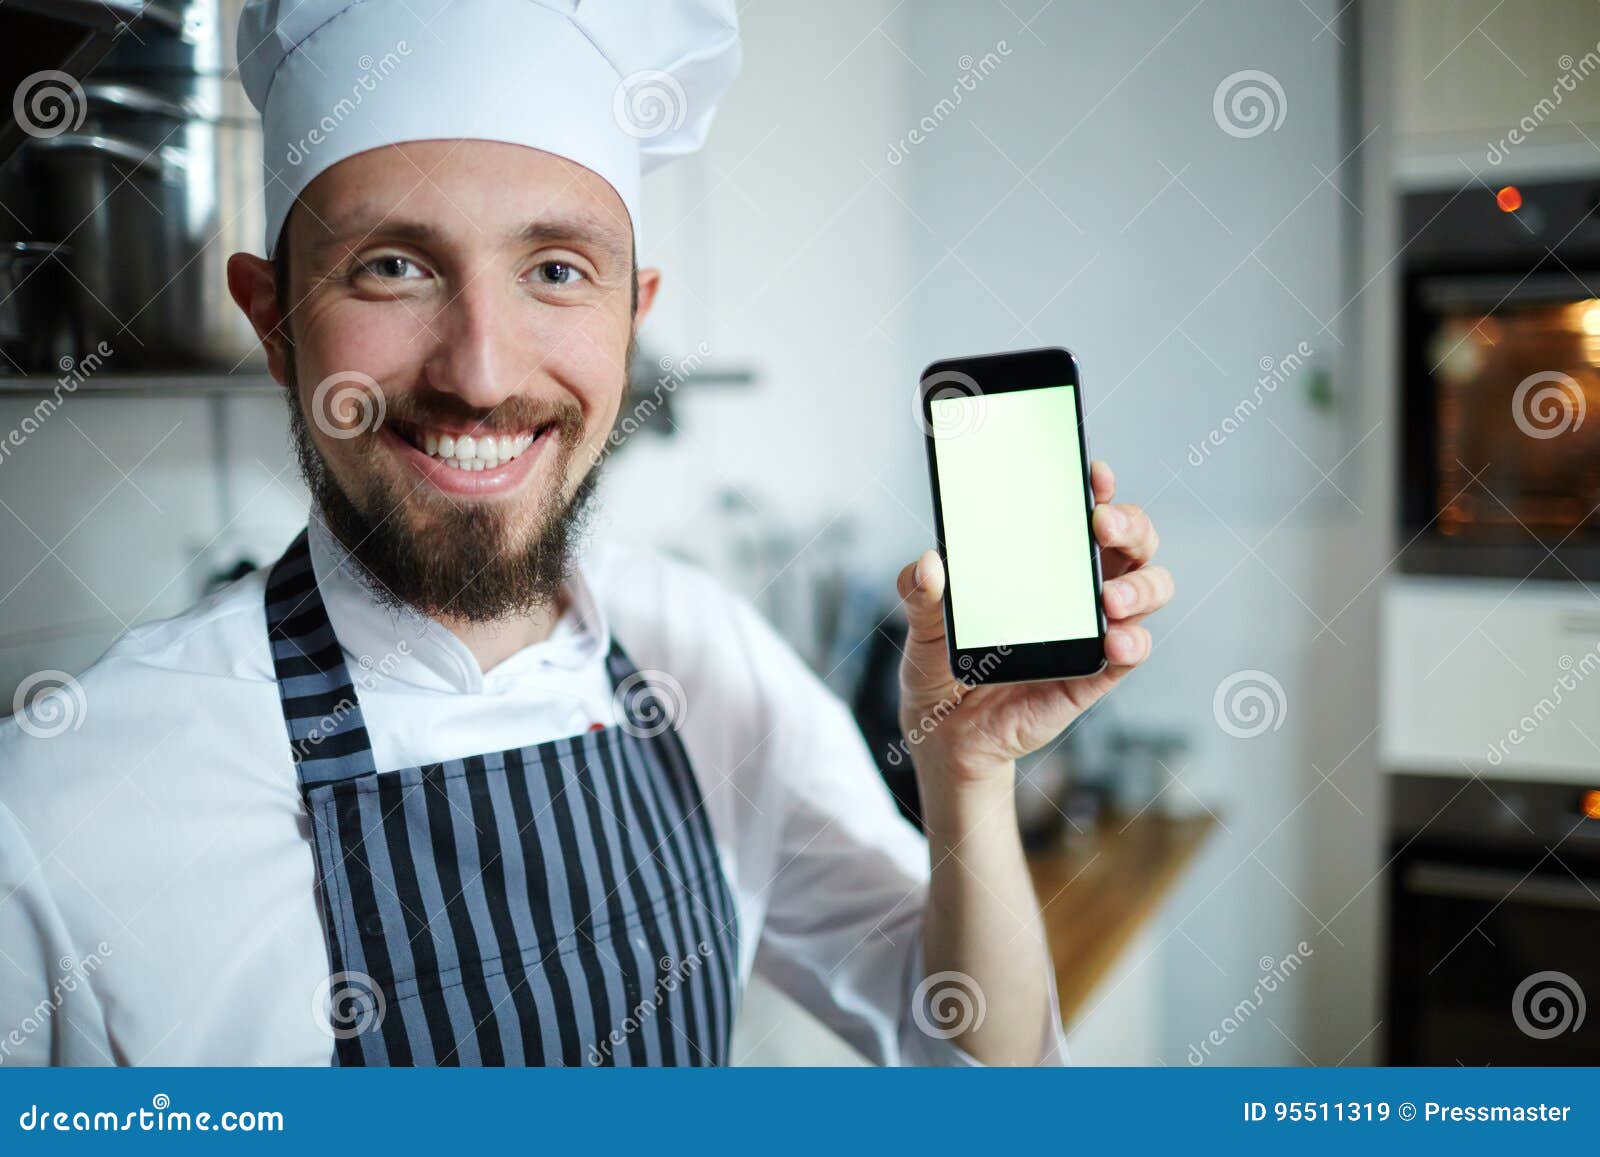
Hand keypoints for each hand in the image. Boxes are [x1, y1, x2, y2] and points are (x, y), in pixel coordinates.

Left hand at [894, 459, 1171, 785]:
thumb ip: (920, 592)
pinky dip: (1131, 643)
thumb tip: (928, 565)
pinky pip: (1129, 655)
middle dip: (1131, 525)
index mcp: (1043, 562)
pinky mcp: (1092, 676)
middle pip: (1133, 544)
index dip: (1100, 489)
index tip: (1092, 474)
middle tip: (1102, 525)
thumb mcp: (922, 624)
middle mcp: (1078, 589)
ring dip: (1140, 586)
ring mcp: (1091, 631)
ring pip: (1147, 591)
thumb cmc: (942, 664)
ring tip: (1108, 598)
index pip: (1086, 513)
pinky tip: (1113, 640)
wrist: (944, 732)